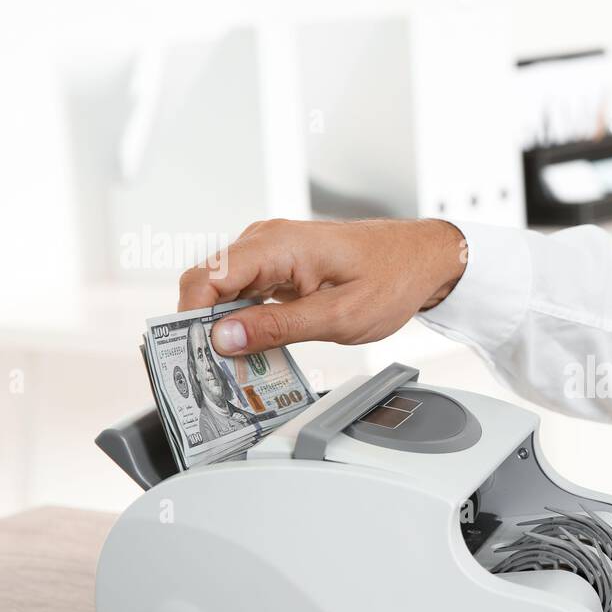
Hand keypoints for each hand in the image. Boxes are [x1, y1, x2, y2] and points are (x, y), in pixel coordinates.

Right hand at [177, 218, 467, 354]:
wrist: (422, 259)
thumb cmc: (392, 277)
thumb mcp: (338, 316)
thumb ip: (277, 327)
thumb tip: (223, 338)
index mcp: (277, 244)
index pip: (206, 277)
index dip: (190, 319)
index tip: (193, 356)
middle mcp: (266, 240)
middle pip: (206, 284)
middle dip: (202, 328)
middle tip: (212, 370)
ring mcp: (270, 251)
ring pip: (223, 291)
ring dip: (223, 327)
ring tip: (233, 366)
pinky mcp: (278, 266)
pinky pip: (244, 292)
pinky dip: (243, 320)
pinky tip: (252, 349)